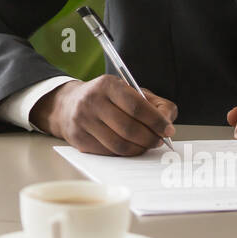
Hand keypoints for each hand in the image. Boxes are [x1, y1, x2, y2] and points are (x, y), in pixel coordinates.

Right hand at [30, 75, 176, 155]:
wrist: (67, 105)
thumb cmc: (106, 98)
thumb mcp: (129, 91)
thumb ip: (155, 103)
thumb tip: (168, 122)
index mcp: (108, 84)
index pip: (136, 106)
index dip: (156, 121)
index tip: (168, 130)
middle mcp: (92, 101)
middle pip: (129, 128)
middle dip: (150, 138)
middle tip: (159, 141)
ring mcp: (83, 121)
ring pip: (119, 144)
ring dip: (139, 148)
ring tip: (146, 145)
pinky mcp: (78, 138)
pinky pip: (108, 152)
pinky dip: (124, 153)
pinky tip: (130, 147)